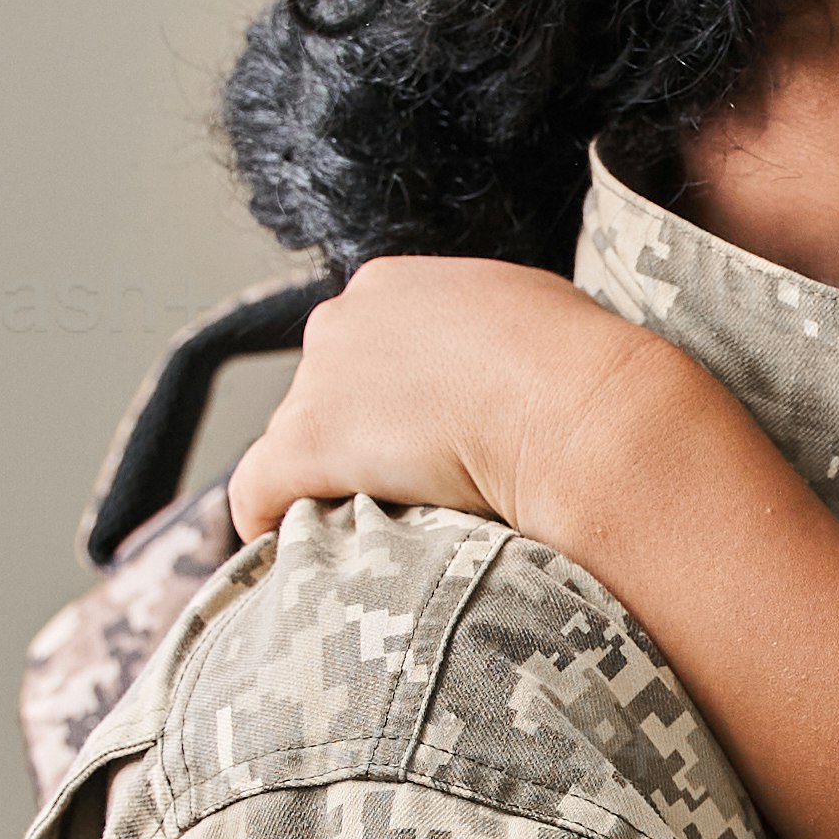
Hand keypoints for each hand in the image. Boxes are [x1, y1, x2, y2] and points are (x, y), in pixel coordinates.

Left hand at [229, 256, 642, 542]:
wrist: (578, 413)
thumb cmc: (581, 373)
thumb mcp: (533, 318)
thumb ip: (487, 333)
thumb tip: (497, 367)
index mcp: (392, 286)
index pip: (362, 346)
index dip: (390, 400)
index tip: (425, 439)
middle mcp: (343, 319)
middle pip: (322, 391)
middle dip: (357, 437)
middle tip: (413, 486)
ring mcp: (320, 382)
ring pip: (296, 443)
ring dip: (332, 483)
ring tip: (388, 524)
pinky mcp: (308, 445)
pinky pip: (257, 492)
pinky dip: (273, 520)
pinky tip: (297, 552)